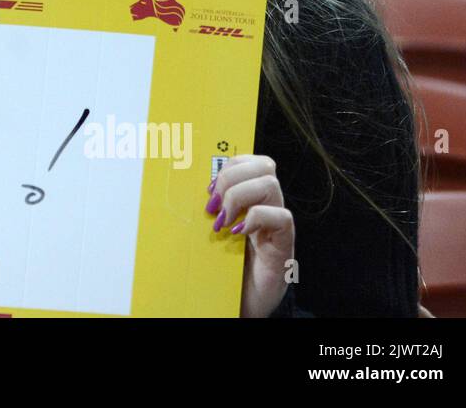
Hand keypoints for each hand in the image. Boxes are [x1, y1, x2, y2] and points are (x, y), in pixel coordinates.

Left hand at [207, 154, 294, 317]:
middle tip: (214, 204)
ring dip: (239, 196)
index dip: (229, 165)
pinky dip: (255, 219)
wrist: (237, 303)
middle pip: (264, 165)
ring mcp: (277, 226)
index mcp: (250, 200)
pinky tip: (236, 234)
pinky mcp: (283, 246)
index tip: (208, 187)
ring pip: (271, 185)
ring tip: (223, 221)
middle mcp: (267, 208)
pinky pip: (281, 217)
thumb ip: (206, 210)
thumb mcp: (209, 231)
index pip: (251, 161)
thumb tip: (182, 189)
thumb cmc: (220, 267)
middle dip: (232, 177)